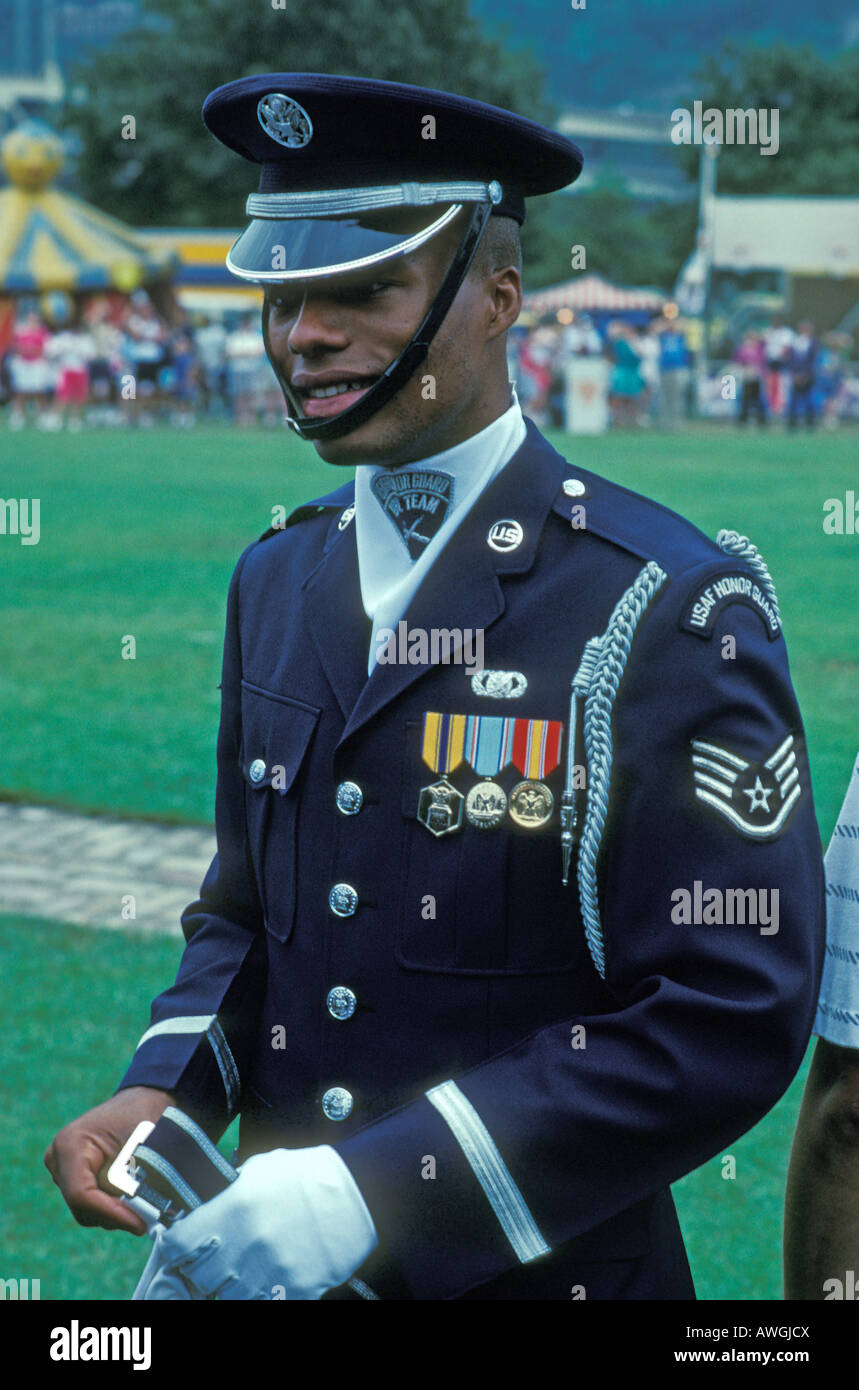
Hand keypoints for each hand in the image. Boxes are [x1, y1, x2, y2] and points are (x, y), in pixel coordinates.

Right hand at [44, 1087, 174, 1234]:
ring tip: (145, 1204)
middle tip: (148, 1219)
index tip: (140, 1224)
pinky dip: (113, 1207)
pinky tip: (134, 1199)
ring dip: (116, 1213)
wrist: (138, 1103)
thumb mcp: (144, 1144)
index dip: (111, 1214)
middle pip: (83, 1208)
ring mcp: (61, 1170)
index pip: (81, 1194)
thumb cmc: (142, 1116)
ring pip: (87, 1211)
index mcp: (71, 1145)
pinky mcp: (72, 1178)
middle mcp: (58, 1159)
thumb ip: (139, 1178)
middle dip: (116, 1216)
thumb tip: (145, 1213)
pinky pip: (91, 1205)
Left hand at [136, 1146, 377, 1299]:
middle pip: (200, 1277)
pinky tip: (268, 1280)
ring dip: (231, 1285)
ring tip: (245, 1268)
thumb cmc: (310, 1175)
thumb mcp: (262, 1169)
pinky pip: (264, 1304)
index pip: (179, 1244)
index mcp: (234, 1209)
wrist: (360, 1192)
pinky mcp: (295, 1292)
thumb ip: (230, 1190)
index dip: (175, 1245)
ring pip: (228, 1297)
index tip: (178, 1244)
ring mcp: (271, 1273)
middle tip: (214, 1256)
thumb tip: (206, 1206)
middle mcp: (247, 1244)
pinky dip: (262, 1296)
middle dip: (204, 1267)